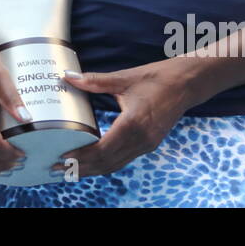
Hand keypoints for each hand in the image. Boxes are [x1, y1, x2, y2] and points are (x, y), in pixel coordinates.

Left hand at [53, 59, 196, 178]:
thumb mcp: (124, 78)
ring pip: (115, 165)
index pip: (103, 149)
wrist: (187, 84)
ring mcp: (147, 144)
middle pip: (106, 162)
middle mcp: (141, 139)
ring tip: (70, 170)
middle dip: (81, 168)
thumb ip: (94, 81)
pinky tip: (92, 162)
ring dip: (92, 170)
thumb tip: (67, 76)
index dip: (82, 156)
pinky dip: (105, 164)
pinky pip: (123, 159)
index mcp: (133, 123)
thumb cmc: (156, 78)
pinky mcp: (149, 144)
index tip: (62, 157)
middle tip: (57, 168)